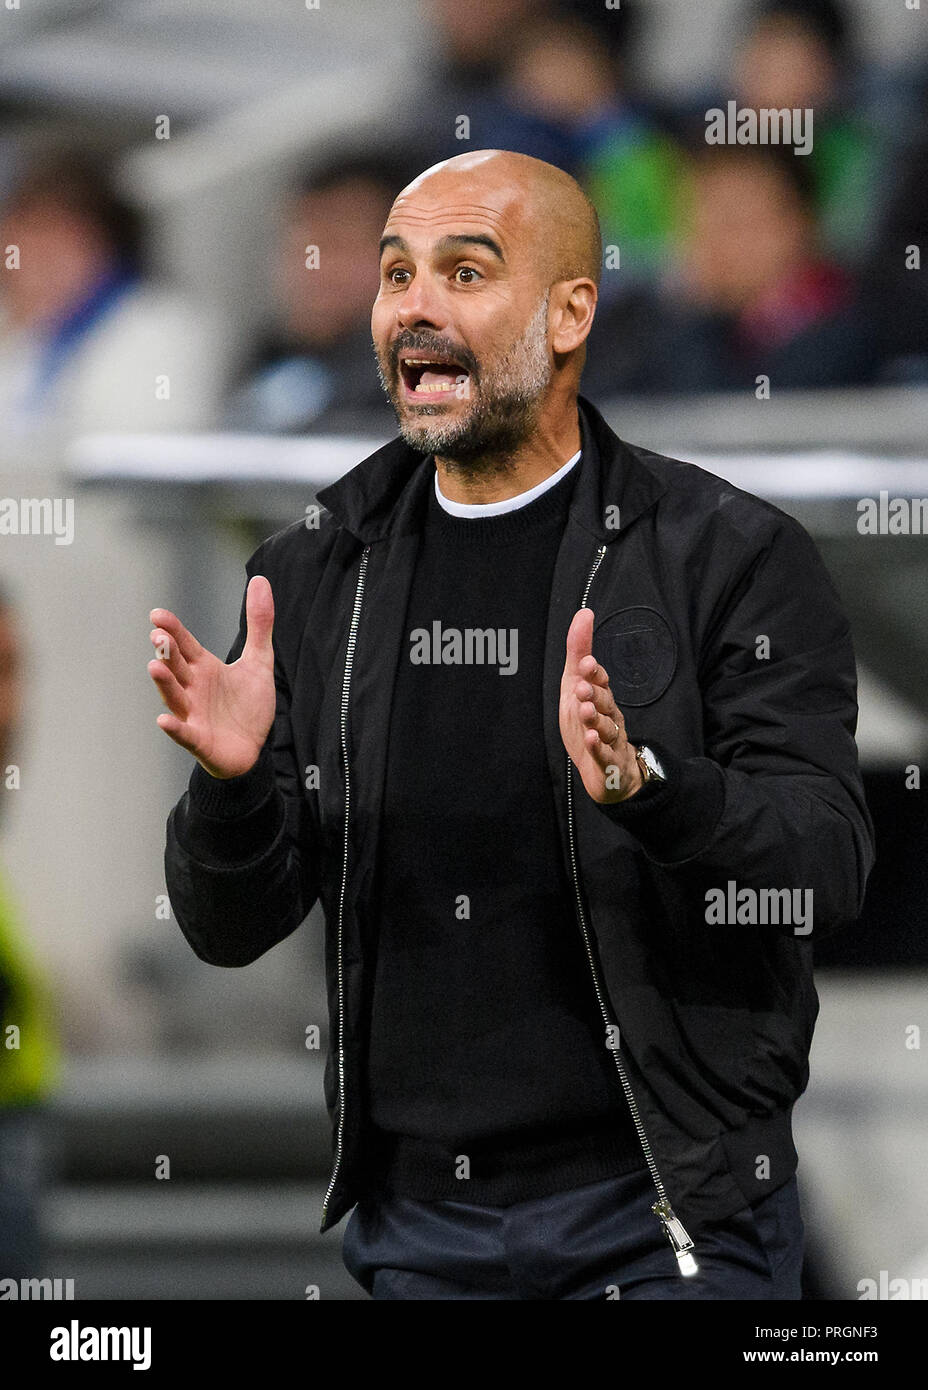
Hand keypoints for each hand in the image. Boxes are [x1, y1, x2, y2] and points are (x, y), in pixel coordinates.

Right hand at [148, 575, 276, 778]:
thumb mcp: (259, 661)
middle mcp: (193, 689)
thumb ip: (259, 624)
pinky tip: (164, 720)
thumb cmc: (248, 707)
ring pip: (175, 696)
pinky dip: (175, 728)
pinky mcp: (200, 740)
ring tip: (154, 667)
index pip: (185, 645)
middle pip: (176, 667)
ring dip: (165, 683)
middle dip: (167, 653)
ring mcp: (193, 714)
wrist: (255, 749)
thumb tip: (261, 580)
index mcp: (203, 668)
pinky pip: (185, 733)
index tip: (157, 615)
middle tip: (159, 637)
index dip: (172, 630)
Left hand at [559, 608, 642, 803]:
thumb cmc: (589, 722)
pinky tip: (590, 739)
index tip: (586, 663)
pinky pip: (603, 754)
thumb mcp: (576, 684)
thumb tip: (584, 613)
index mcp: (601, 697)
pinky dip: (597, 747)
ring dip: (596, 719)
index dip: (594, 673)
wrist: (607, 769)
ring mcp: (609, 739)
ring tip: (585, 711)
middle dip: (595, 693)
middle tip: (582, 686)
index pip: (600, 682)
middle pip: (605, 703)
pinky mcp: (606, 762)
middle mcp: (609, 716)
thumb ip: (579, 651)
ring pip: (605, 728)